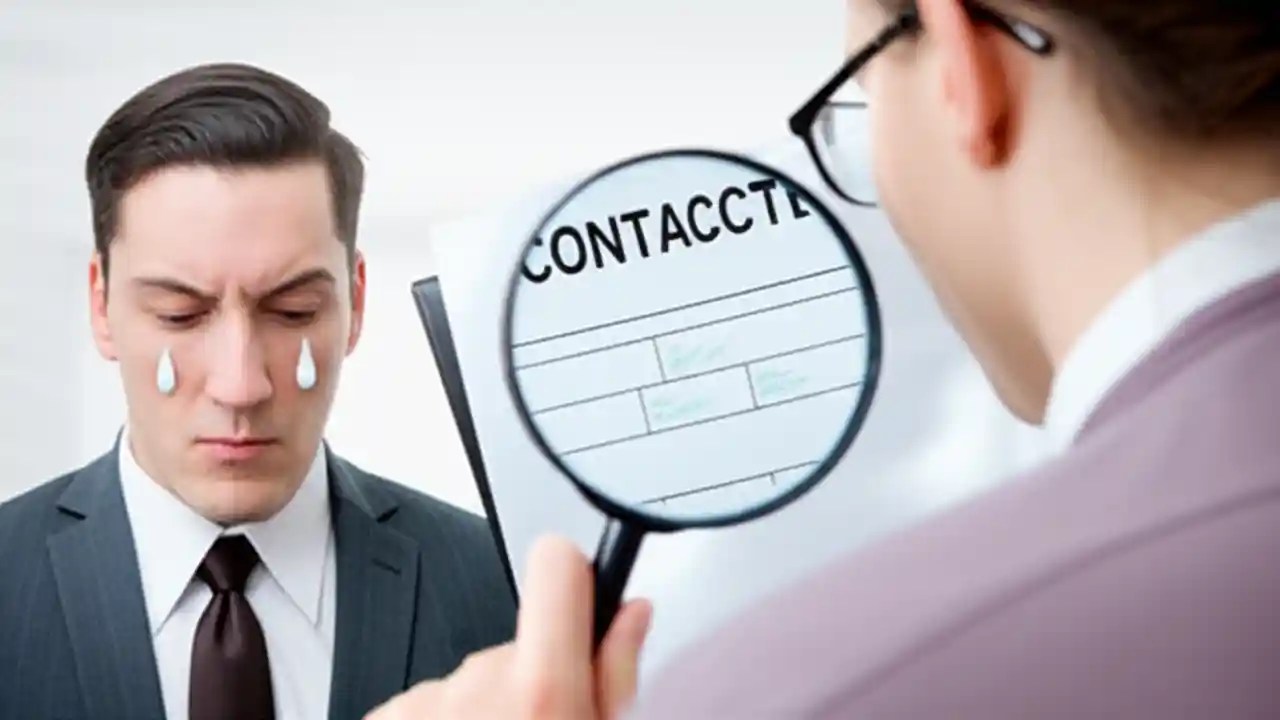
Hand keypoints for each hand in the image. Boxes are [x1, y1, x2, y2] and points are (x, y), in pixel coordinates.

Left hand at [365, 535, 653, 719]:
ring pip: (470, 683)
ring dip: (484, 715)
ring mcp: (420, 706)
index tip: (580, 592)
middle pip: (515, 646)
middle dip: (528, 683)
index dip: (574, 574)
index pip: (558, 567)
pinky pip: (425, 707)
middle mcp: (474, 687)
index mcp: (541, 691)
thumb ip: (616, 678)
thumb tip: (634, 614)